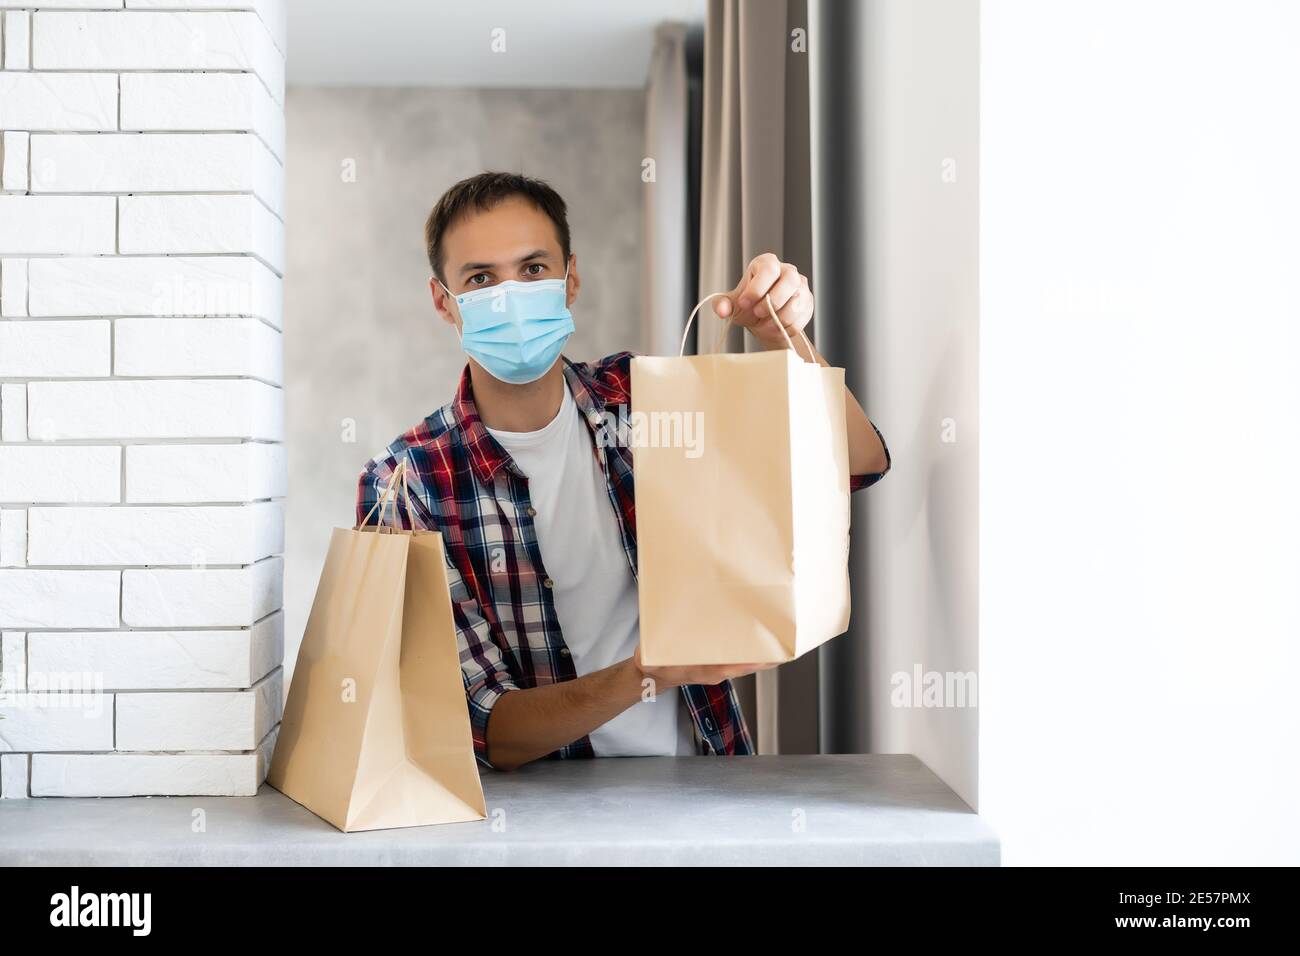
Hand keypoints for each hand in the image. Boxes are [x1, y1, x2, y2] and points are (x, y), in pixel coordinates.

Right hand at [631, 644, 778, 693]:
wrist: (655, 674)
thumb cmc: (654, 665)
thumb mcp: (649, 659)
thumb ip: (650, 658)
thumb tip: (647, 653)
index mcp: (703, 670)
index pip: (731, 667)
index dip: (751, 663)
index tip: (769, 655)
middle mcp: (717, 670)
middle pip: (748, 665)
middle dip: (767, 656)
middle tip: (786, 641)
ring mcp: (720, 667)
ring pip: (748, 662)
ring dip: (764, 654)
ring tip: (781, 639)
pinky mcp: (721, 662)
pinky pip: (743, 657)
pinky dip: (755, 650)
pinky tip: (763, 640)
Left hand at [712, 252, 812, 349]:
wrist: (764, 322)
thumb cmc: (748, 307)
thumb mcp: (732, 304)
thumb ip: (722, 305)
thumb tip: (722, 310)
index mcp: (766, 264)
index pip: (768, 269)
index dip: (756, 288)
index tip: (744, 304)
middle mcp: (787, 271)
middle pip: (789, 280)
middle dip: (772, 302)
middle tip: (758, 314)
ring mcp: (800, 286)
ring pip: (797, 301)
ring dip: (779, 318)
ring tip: (765, 326)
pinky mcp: (807, 302)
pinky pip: (801, 316)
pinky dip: (787, 327)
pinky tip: (776, 328)